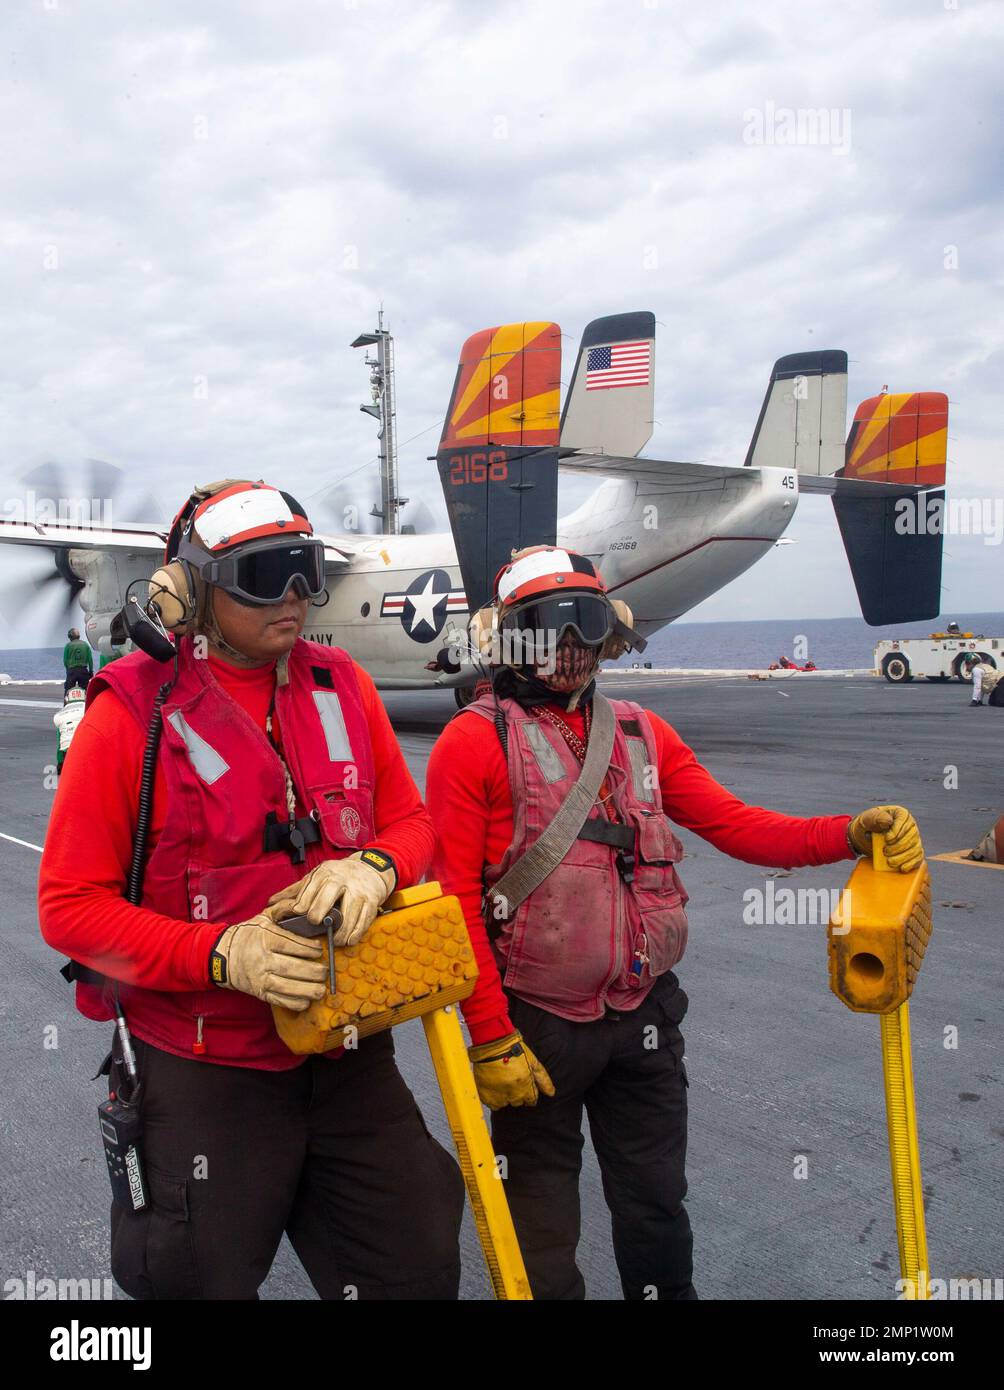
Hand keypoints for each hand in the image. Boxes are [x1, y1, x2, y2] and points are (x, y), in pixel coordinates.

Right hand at [211, 914, 326, 1010]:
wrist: (222, 957)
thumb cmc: (248, 935)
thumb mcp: (264, 917)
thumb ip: (284, 908)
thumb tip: (304, 904)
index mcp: (266, 939)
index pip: (293, 945)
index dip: (311, 949)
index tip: (320, 950)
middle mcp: (263, 960)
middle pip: (294, 968)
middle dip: (315, 972)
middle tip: (325, 971)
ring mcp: (261, 979)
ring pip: (289, 987)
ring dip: (309, 990)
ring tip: (321, 989)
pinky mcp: (260, 993)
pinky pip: (280, 1001)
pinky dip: (296, 1003)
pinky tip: (307, 1000)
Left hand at [266, 852, 394, 946]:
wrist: (370, 869)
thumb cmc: (339, 876)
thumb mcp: (317, 878)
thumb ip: (295, 891)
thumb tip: (271, 903)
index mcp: (326, 873)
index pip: (311, 887)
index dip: (304, 902)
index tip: (299, 914)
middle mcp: (343, 879)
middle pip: (330, 893)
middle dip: (320, 910)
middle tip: (315, 923)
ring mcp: (359, 890)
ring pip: (349, 911)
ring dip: (341, 930)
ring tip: (334, 941)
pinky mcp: (372, 901)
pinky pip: (364, 920)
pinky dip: (356, 933)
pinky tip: (348, 940)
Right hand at [468, 1031, 555, 1109]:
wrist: (492, 1043)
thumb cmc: (514, 1049)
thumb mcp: (533, 1061)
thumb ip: (543, 1079)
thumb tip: (551, 1093)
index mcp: (526, 1087)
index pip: (532, 1101)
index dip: (530, 1093)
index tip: (525, 1085)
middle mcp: (513, 1094)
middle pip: (518, 1102)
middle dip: (518, 1094)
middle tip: (513, 1080)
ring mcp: (498, 1096)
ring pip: (505, 1104)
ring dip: (505, 1096)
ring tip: (503, 1082)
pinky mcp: (485, 1095)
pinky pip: (492, 1104)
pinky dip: (494, 1098)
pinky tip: (494, 1087)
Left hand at [847, 805, 923, 871]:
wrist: (864, 836)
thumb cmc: (866, 825)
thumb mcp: (867, 819)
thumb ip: (876, 817)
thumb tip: (888, 821)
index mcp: (900, 814)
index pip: (904, 821)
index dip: (897, 831)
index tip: (886, 839)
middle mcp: (910, 825)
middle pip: (911, 836)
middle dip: (899, 846)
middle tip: (885, 852)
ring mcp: (914, 838)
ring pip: (915, 848)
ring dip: (903, 857)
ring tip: (890, 862)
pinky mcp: (913, 850)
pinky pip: (917, 857)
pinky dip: (911, 863)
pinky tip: (902, 868)